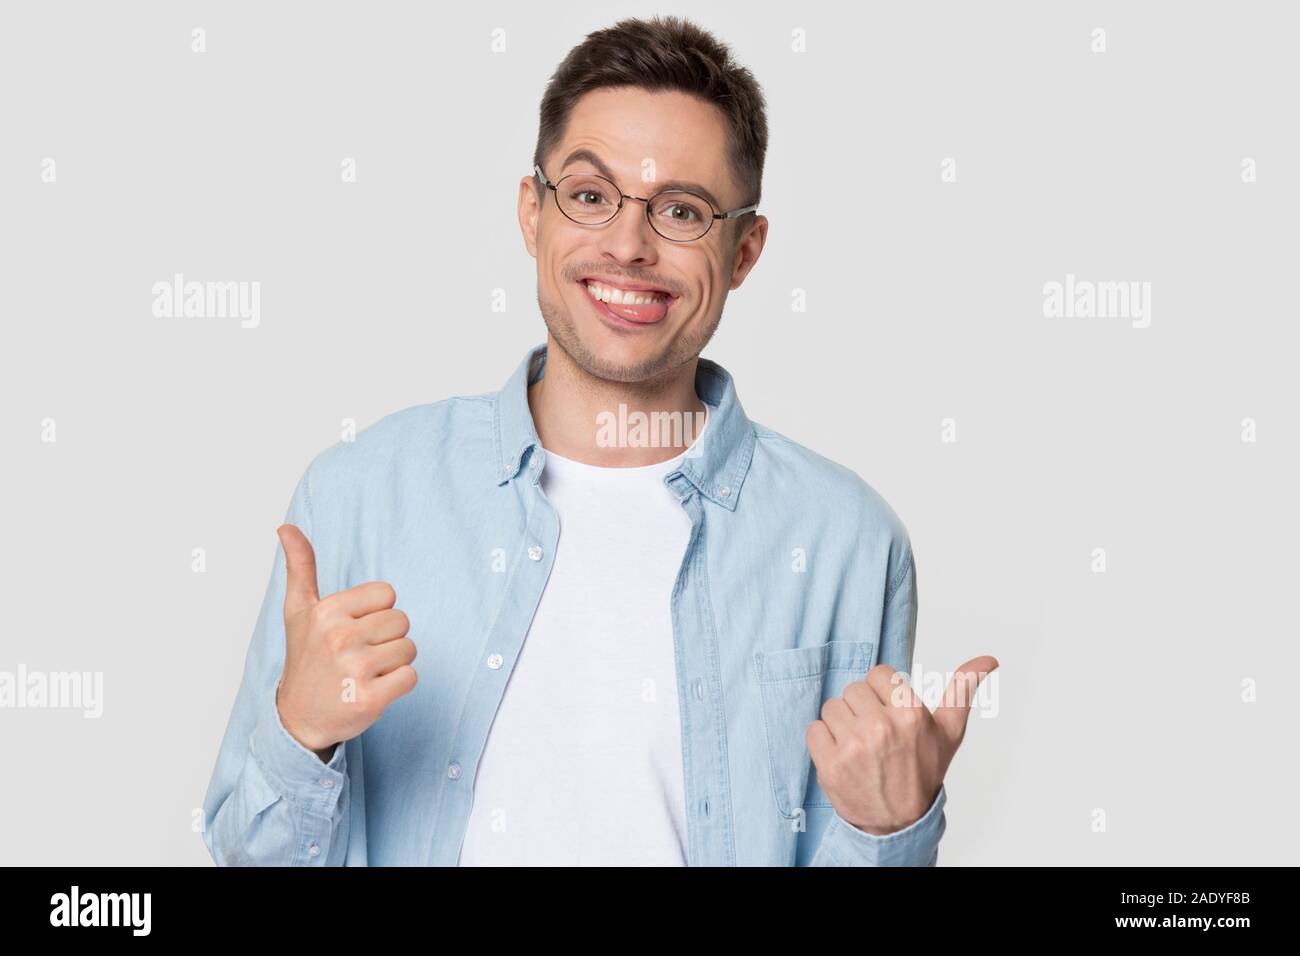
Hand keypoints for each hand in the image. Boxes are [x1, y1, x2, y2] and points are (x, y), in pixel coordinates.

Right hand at [273, 523, 418, 757]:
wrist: (298, 718)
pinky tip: (373, 689)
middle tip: (359, 655)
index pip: (387, 594)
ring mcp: (355, 670)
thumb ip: (301, 567)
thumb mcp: (299, 611)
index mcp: (327, 611)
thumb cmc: (306, 658)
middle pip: (402, 621)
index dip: (377, 612)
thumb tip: (287, 527)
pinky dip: (399, 684)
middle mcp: (340, 638)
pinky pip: (411, 677)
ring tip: (365, 672)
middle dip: (387, 638)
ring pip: (409, 649)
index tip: (355, 629)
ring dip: (394, 662)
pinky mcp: (370, 699)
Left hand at [806, 655, 997, 835]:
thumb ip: (962, 690)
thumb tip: (989, 659)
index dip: (882, 692)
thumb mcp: (949, 732)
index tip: (890, 712)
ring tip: (860, 745)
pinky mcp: (829, 764)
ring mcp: (853, 747)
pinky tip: (843, 755)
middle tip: (876, 733)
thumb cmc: (924, 772)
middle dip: (862, 707)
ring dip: (842, 723)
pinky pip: (814, 729)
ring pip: (832, 707)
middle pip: (853, 689)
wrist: (899, 823)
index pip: (878, 673)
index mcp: (910, 714)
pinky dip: (824, 740)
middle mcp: (880, 728)